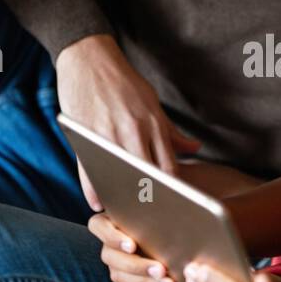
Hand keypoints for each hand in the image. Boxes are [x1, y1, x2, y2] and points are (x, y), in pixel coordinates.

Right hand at [57, 34, 200, 209]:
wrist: (89, 57)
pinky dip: (95, 189)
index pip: (169, 168)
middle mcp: (134, 131)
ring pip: (120, 176)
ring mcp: (109, 134)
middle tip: (154, 224)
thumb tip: (195, 150)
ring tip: (126, 217)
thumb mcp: (152, 103)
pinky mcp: (85, 135)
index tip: (178, 212)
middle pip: (148, 177)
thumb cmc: (123, 82)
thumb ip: (171, 132)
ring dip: (123, 199)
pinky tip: (100, 202)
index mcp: (154, 125)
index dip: (175, 194)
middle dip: (151, 201)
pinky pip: (89, 170)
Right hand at [88, 212, 176, 281]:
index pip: (98, 227)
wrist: (172, 244)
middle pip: (111, 257)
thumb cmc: (164, 221)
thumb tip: (164, 212)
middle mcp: (108, 245)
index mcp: (109, 222)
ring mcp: (113, 265)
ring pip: (119, 277)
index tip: (132, 245)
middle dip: (137, 266)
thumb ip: (155, 214)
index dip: (113, 238)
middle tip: (160, 270)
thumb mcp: (158, 213)